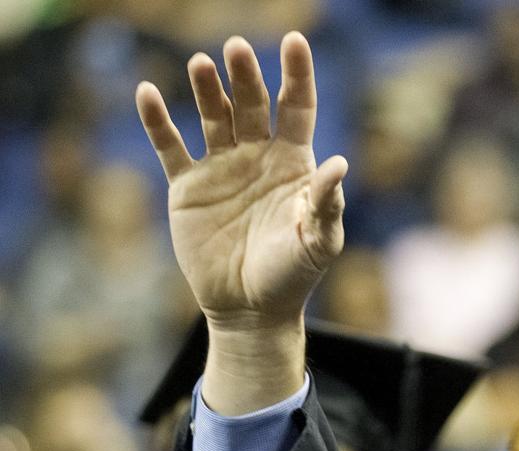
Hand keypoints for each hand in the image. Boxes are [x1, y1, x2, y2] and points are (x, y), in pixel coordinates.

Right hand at [137, 32, 345, 327]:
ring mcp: (221, 168)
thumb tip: (340, 164)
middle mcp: (257, 157)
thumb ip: (326, 204)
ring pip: (213, 117)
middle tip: (236, 50)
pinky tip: (148, 93)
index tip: (294, 41)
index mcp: (294, 164)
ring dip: (207, 90)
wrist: (251, 310)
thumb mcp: (318, 243)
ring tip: (201, 65)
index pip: (296, 108)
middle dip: (245, 77)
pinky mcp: (188, 187)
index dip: (296, 75)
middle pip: (252, 104)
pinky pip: (170, 146)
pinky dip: (158, 121)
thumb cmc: (293, 277)